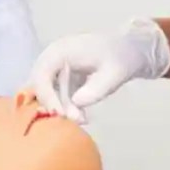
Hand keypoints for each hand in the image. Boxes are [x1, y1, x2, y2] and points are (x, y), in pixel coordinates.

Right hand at [30, 18, 169, 122]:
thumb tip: (75, 103)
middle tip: (75, 119)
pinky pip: (55, 95)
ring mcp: (55, 67)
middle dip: (53, 105)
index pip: (42, 75)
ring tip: (82, 118)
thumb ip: (96, 89)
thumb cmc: (122, 58)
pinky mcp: (61, 77)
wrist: (131, 50)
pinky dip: (65, 107)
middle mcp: (53, 57)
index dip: (47, 96)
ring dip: (60, 108)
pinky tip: (81, 116)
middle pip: (39, 85)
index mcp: (61, 50)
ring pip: (46, 92)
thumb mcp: (115, 74)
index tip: (61, 115)